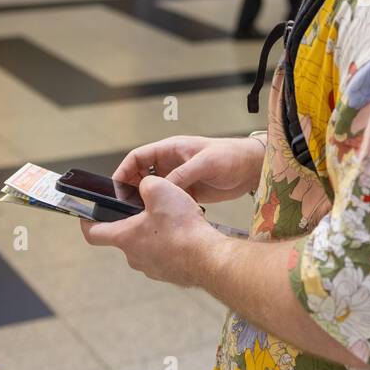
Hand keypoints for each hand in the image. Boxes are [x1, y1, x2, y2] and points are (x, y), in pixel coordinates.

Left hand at [80, 176, 222, 285]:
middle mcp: (135, 256)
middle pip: (125, 236)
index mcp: (125, 237)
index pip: (93, 233)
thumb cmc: (182, 229)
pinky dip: (171, 244)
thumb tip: (146, 186)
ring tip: (172, 219)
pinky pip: (165, 255)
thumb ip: (147, 184)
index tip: (87, 215)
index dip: (86, 222)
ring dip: (155, 232)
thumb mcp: (161, 191)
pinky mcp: (170, 272)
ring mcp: (153, 267)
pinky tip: (185, 233)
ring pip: (147, 245)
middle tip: (148, 207)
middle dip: (134, 221)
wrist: (208, 257)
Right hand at [112, 134, 263, 204]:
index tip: (117, 189)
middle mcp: (170, 163)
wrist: (252, 168)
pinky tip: (161, 220)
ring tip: (143, 217)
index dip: (124, 171)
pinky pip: (167, 201)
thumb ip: (183, 174)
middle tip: (128, 209)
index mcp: (170, 149)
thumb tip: (162, 187)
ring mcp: (178, 178)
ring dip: (146, 202)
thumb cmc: (231, 156)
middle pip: (140, 176)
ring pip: (153, 191)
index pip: (137, 157)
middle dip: (131, 190)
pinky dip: (162, 209)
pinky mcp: (188, 192)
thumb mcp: (206, 162)